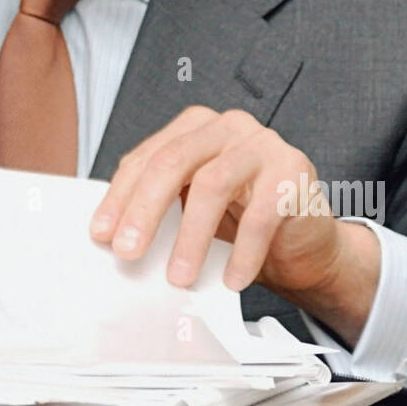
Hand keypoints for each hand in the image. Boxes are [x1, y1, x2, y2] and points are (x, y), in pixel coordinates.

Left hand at [89, 106, 379, 343]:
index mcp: (196, 127)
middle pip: (174, 162)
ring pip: (212, 185)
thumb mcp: (193, 205)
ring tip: (179, 276)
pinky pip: (260, 215)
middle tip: (128, 251)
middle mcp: (227, 127)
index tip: (102, 232)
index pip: (148, 157)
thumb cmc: (243, 219)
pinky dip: (242, 252)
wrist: (304, 241)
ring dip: (191, 238)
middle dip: (145, 210)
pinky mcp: (293, 171)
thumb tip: (112, 234)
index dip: (120, 197)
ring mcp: (262, 145)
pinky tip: (231, 278)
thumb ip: (160, 205)